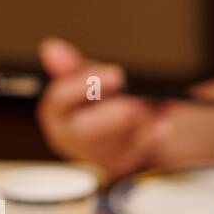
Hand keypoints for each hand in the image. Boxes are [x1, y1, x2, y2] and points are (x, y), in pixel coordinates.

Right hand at [36, 37, 157, 176]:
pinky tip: (162, 126)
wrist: (123, 131)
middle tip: (135, 103)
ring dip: (135, 126)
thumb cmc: (97, 103)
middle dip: (111, 116)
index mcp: (57, 113)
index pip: (61, 98)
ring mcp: (96, 155)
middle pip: (85, 131)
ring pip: (114, 145)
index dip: (87, 84)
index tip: (116, 75)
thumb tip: (51, 48)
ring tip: (151, 109)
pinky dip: (152, 139)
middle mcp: (72, 138)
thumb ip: (71, 67)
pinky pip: (137, 155)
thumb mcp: (85, 80)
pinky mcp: (121, 165)